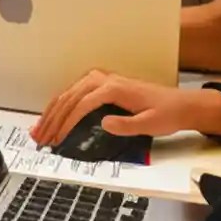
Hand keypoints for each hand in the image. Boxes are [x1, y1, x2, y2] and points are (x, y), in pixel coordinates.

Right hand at [30, 70, 220, 146]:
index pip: (82, 105)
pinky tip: (52, 116)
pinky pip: (75, 93)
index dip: (67, 124)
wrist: (181, 104)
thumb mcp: (150, 124)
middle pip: (70, 97)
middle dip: (52, 119)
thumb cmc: (167, 114)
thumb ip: (126, 125)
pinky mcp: (103, 85)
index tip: (57, 140)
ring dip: (52, 112)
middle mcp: (105, 80)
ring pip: (69, 93)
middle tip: (40, 139)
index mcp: (114, 89)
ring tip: (38, 130)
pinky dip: (61, 105)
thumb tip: (101, 124)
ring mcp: (102, 80)